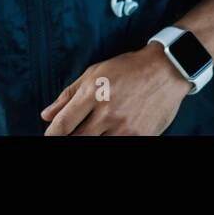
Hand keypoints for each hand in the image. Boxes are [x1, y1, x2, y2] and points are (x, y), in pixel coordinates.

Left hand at [41, 43, 192, 134]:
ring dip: (89, 139)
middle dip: (68, 140)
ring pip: (96, 145)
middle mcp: (107, 112)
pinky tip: (109, 133)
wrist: (167, 70)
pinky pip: (117, 146)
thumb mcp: (95, 72)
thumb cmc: (129, 68)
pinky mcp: (139, 137)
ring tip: (94, 131)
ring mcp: (124, 127)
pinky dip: (109, 140)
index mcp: (93, 92)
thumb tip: (46, 115)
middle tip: (71, 135)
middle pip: (76, 140)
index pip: (62, 125)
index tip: (49, 137)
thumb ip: (69, 94)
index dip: (51, 135)